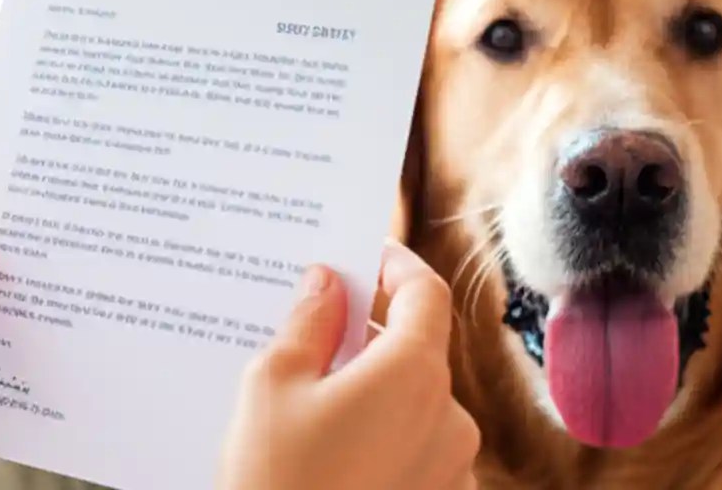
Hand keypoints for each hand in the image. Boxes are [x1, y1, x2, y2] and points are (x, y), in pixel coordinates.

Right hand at [217, 241, 479, 489]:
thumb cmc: (276, 481)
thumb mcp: (273, 386)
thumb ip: (309, 322)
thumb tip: (327, 283)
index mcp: (414, 374)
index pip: (426, 293)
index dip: (396, 264)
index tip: (366, 255)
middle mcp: (448, 417)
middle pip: (418, 348)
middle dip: (371, 331)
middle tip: (315, 324)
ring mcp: (448, 467)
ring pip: (414, 400)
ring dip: (373, 383)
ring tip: (311, 391)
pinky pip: (413, 445)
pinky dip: (379, 429)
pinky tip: (329, 440)